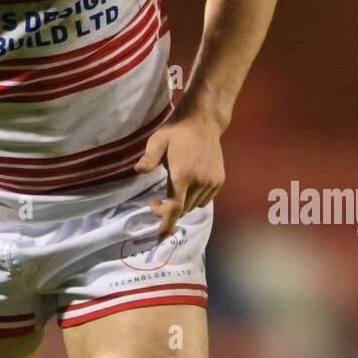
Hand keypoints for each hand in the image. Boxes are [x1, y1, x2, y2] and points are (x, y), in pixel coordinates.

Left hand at [132, 114, 224, 241]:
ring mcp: (211, 182)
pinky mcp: (219, 180)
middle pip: (183, 210)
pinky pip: (205, 200)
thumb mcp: (158, 141)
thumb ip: (148, 159)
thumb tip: (138, 171)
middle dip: (169, 210)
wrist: (203, 122)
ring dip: (183, 204)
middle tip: (157, 200)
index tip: (158, 235)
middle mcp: (199, 182)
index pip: (174, 208)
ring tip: (175, 187)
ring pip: (194, 206)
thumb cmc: (176, 132)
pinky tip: (189, 185)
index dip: (166, 224)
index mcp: (182, 175)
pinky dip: (195, 199)